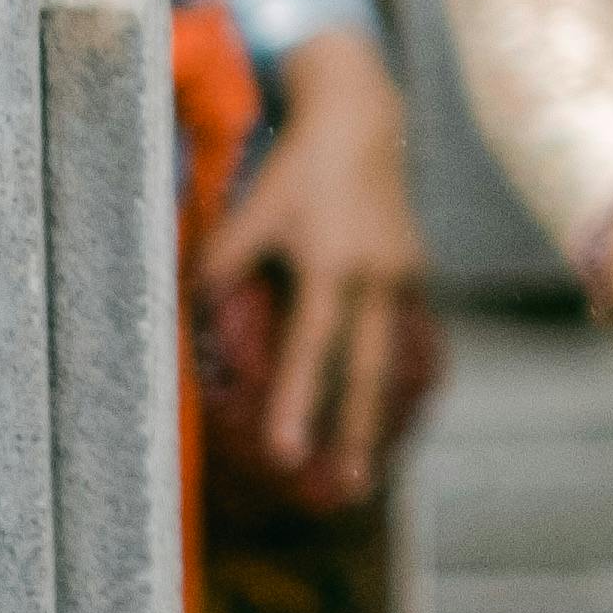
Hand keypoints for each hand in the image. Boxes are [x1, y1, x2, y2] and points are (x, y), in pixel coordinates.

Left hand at [207, 26, 427, 497]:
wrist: (363, 120)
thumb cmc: (295, 169)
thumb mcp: (250, 211)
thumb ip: (222, 266)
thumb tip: (195, 321)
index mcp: (330, 265)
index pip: (310, 350)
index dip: (295, 403)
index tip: (284, 454)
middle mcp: (376, 278)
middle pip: (367, 373)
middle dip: (355, 436)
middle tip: (347, 491)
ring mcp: (404, 276)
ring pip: (393, 362)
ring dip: (379, 418)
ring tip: (366, 470)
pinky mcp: (417, 273)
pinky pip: (405, 338)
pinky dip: (393, 379)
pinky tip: (384, 416)